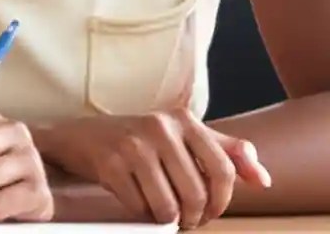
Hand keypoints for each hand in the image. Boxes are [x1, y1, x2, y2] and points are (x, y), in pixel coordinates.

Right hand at [35, 108, 272, 228]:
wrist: (77, 136)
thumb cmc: (137, 140)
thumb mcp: (183, 137)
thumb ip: (226, 152)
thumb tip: (264, 180)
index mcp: (182, 119)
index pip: (223, 169)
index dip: (223, 201)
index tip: (211, 212)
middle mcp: (159, 127)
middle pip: (196, 193)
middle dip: (194, 218)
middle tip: (185, 221)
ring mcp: (132, 145)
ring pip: (168, 205)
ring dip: (168, 220)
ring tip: (163, 215)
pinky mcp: (109, 164)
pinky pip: (138, 207)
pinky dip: (142, 214)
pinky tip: (139, 204)